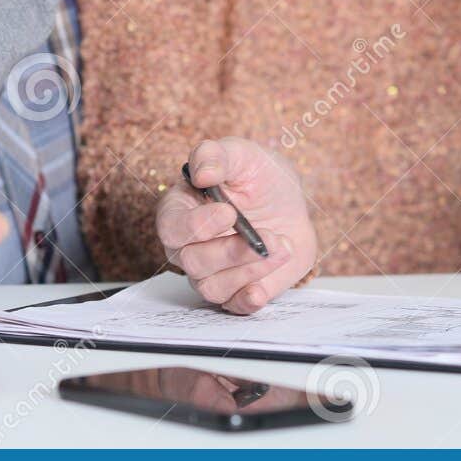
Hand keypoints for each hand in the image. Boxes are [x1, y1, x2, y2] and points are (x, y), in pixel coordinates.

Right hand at [156, 137, 318, 314]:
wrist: (289, 203)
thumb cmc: (257, 177)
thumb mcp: (241, 154)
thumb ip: (216, 156)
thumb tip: (202, 173)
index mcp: (180, 210)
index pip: (171, 227)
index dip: (196, 225)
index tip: (229, 212)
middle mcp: (189, 246)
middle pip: (193, 261)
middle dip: (231, 251)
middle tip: (265, 236)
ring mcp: (211, 272)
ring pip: (213, 287)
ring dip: (249, 270)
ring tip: (281, 246)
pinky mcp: (237, 290)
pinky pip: (233, 306)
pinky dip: (247, 300)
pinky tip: (261, 289)